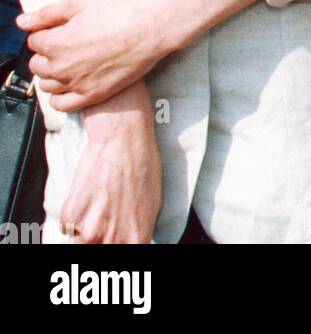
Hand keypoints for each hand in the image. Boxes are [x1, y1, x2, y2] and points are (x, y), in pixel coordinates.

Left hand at [18, 0, 169, 109]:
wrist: (150, 28)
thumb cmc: (118, 11)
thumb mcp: (80, 2)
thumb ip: (47, 13)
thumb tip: (23, 21)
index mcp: (55, 43)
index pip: (34, 41)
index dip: (46, 32)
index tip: (60, 28)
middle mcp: (62, 67)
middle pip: (37, 65)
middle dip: (46, 53)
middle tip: (65, 43)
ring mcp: (76, 84)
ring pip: (47, 85)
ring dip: (52, 73)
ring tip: (69, 61)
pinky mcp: (92, 96)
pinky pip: (61, 105)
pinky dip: (59, 97)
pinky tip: (69, 83)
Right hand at [61, 82, 161, 243]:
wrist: (122, 139)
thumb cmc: (141, 165)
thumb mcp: (153, 203)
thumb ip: (140, 230)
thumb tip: (134, 241)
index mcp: (136, 239)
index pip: (123, 262)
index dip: (115, 247)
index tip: (110, 240)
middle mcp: (111, 240)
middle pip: (96, 252)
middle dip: (97, 238)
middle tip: (102, 218)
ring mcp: (89, 230)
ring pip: (79, 242)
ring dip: (83, 228)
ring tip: (96, 203)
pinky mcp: (71, 215)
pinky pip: (67, 225)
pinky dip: (73, 212)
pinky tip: (87, 192)